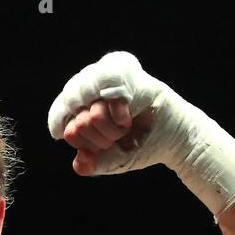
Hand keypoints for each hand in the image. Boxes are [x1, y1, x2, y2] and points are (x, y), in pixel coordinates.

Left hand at [48, 51, 187, 178]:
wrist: (172, 139)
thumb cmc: (138, 146)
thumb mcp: (109, 161)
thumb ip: (89, 164)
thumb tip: (80, 162)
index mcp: (77, 109)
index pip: (61, 125)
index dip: (82, 142)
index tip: (102, 145)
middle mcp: (85, 89)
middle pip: (78, 123)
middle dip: (101, 140)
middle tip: (119, 136)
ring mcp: (102, 77)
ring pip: (92, 113)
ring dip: (112, 130)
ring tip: (126, 126)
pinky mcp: (122, 70)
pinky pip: (107, 97)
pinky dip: (119, 116)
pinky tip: (128, 117)